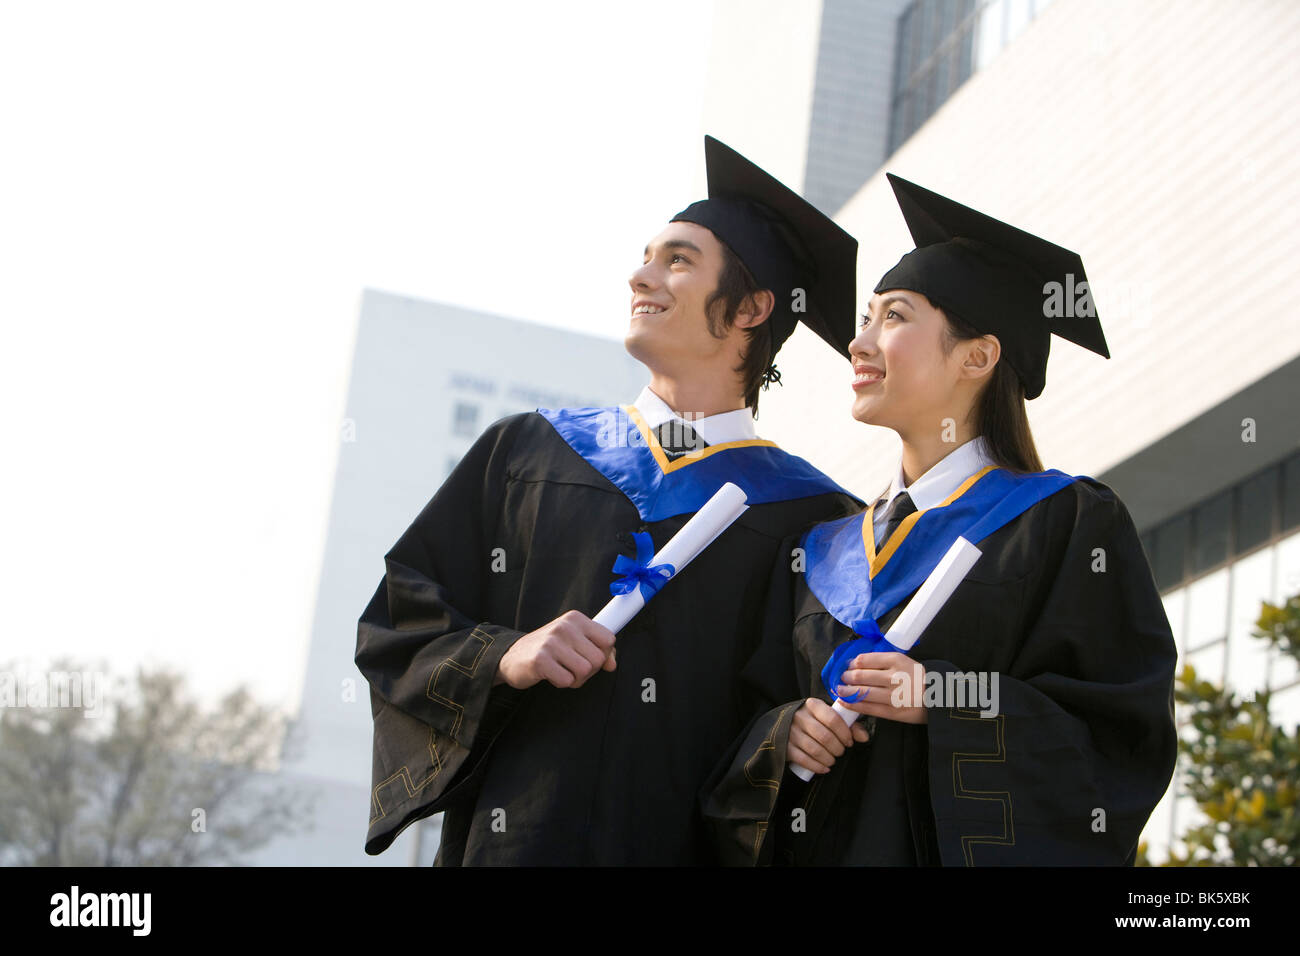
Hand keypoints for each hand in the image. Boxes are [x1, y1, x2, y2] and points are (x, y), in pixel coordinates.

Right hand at [495, 610, 616, 689]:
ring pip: (585, 670)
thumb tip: (612, 664)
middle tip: (572, 668)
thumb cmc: (548, 649)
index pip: (608, 639)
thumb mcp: (574, 641)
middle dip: (589, 671)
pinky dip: (561, 683)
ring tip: (562, 671)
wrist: (512, 656)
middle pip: (598, 658)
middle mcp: (565, 627)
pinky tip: (551, 675)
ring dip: (576, 678)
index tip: (588, 657)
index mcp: (576, 619)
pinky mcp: (540, 660)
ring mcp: (552, 642)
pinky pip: (567, 680)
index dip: (603, 655)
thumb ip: (597, 649)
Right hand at [786, 697, 870, 775]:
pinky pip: (803, 759)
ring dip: (828, 759)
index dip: (844, 733)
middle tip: (841, 752)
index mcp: (813, 705)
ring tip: (832, 760)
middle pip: (825, 736)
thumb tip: (864, 737)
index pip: (833, 718)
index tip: (849, 741)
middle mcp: (800, 716)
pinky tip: (824, 768)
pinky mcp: (785, 746)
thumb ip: (849, 725)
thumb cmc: (814, 721)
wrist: (785, 725)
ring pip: (814, 749)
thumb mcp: (829, 717)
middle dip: (837, 748)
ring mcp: (790, 731)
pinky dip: (817, 766)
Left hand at [835, 652, 927, 723]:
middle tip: (842, 677)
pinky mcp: (893, 711)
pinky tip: (845, 702)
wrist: (941, 696)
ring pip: (861, 692)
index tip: (848, 666)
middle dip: (846, 677)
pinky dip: (852, 704)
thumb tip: (859, 663)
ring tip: (840, 689)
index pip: (864, 659)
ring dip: (846, 691)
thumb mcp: (905, 661)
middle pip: (860, 676)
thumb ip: (884, 661)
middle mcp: (893, 677)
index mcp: (896, 660)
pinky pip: (867, 708)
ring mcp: (893, 695)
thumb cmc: (920, 677)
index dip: (852, 663)